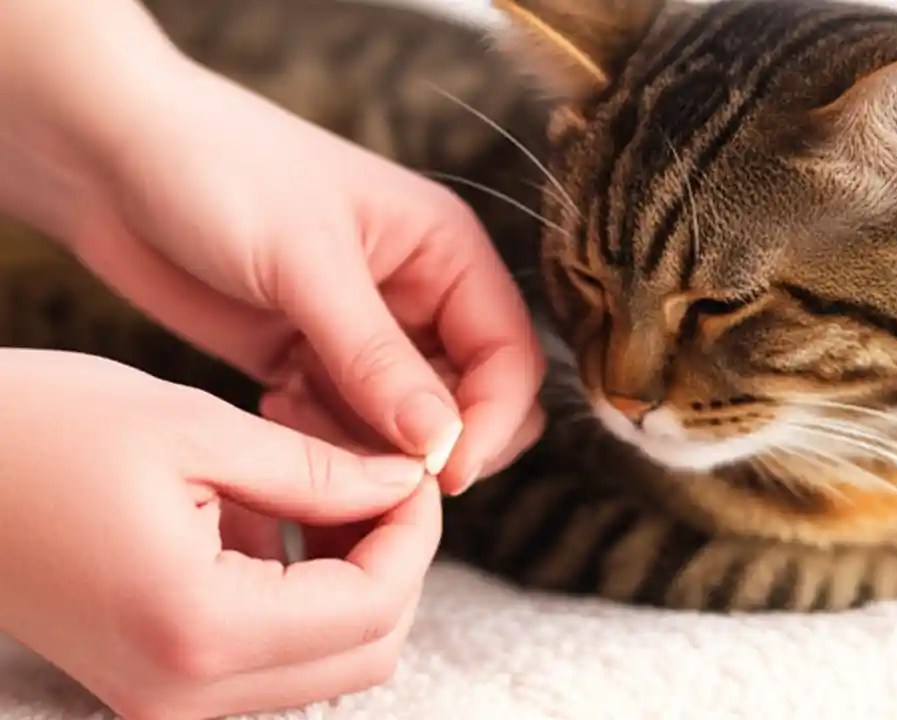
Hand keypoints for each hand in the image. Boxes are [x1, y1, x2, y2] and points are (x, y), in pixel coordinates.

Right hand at [0, 350, 438, 718]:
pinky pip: (270, 653)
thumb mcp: (194, 429)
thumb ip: (318, 468)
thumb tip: (406, 482)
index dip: (414, 532)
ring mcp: (165, 698)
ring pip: (326, 658)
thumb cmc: (40, 431)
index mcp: (199, 629)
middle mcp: (185, 693)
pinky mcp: (154, 680)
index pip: (374, 605)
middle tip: (382, 477)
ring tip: (334, 486)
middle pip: (365, 649)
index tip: (411, 466)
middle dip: (395, 559)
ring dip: (354, 575)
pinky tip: (276, 513)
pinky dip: (302, 590)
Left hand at [3, 24, 543, 493]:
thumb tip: (443, 444)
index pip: (510, 356)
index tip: (443, 473)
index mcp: (447, 252)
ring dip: (367, 444)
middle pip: (473, 400)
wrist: (106, 156)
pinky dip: (321, 438)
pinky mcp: (309, 361)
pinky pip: (346, 428)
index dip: (491, 421)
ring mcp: (364, 333)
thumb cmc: (215, 172)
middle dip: (435, 442)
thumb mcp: (306, 263)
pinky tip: (274, 398)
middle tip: (377, 463)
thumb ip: (376, 359)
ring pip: (407, 426)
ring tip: (300, 406)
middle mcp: (419, 296)